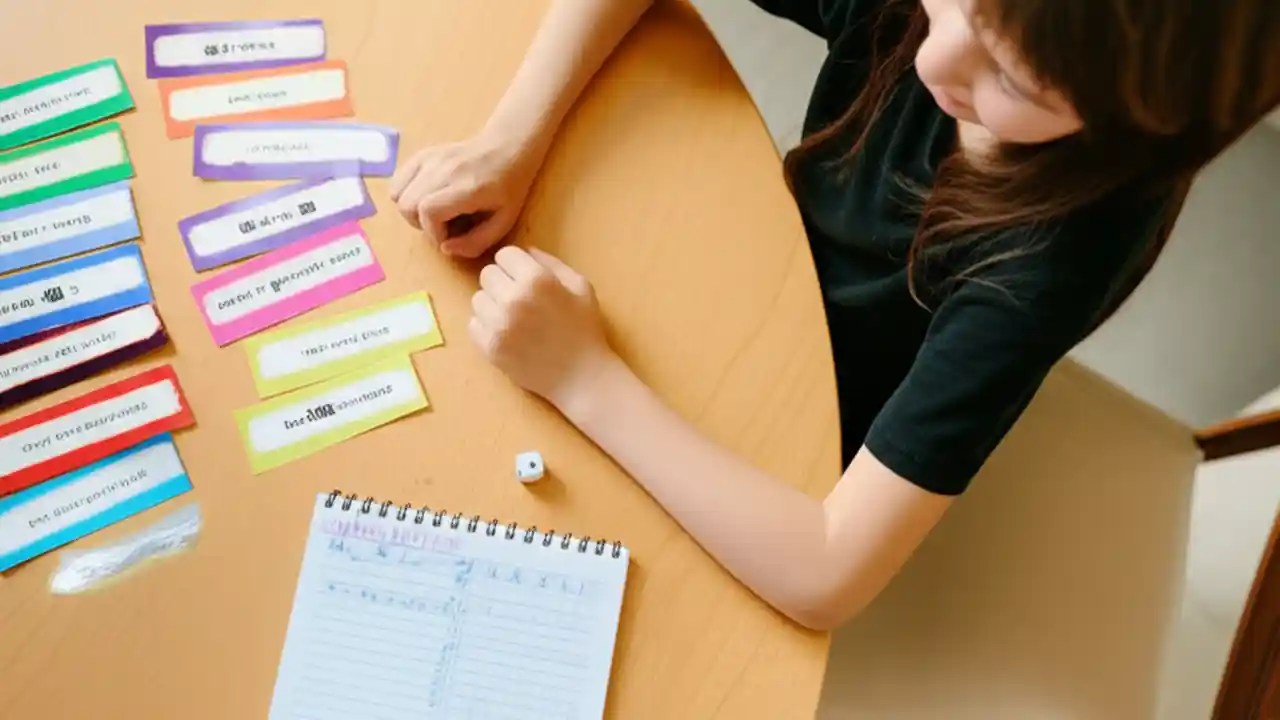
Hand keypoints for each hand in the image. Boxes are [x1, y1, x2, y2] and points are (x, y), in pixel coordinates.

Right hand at [389, 132, 540, 257]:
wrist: (507, 148)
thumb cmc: (509, 187)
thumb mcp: (504, 221)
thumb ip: (477, 242)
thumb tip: (445, 248)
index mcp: (467, 187)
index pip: (428, 211)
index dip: (433, 232)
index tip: (448, 237)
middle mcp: (444, 170)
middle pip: (407, 204)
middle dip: (421, 224)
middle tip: (442, 226)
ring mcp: (431, 159)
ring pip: (398, 194)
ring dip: (411, 211)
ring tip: (433, 213)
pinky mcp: (423, 155)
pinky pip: (398, 180)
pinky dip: (404, 195)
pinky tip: (423, 198)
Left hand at [470, 247, 618, 410]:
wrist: (582, 376)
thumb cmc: (585, 329)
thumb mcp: (580, 286)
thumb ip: (551, 264)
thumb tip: (525, 251)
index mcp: (537, 280)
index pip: (504, 255)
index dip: (515, 265)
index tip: (523, 277)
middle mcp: (513, 299)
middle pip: (487, 275)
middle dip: (502, 282)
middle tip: (518, 298)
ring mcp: (498, 325)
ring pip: (477, 299)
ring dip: (492, 305)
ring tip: (513, 318)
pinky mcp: (490, 347)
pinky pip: (473, 324)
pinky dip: (486, 327)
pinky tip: (506, 334)